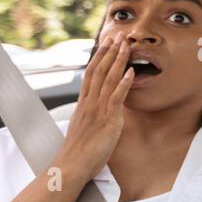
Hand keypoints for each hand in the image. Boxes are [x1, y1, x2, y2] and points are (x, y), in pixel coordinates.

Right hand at [53, 32, 132, 183]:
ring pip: (107, 79)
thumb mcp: (84, 128)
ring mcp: (97, 110)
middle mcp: (89, 103)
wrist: (71, 166)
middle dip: (109, 51)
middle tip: (118, 35)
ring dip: (118, 60)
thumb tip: (96, 111)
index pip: (91, 73)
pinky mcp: (107, 120)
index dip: (100, 57)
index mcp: (84, 103)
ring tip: (126, 45)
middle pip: (98, 70)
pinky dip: (123, 84)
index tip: (107, 44)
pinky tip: (130, 72)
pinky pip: (115, 98)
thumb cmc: (77, 153)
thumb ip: (90, 116)